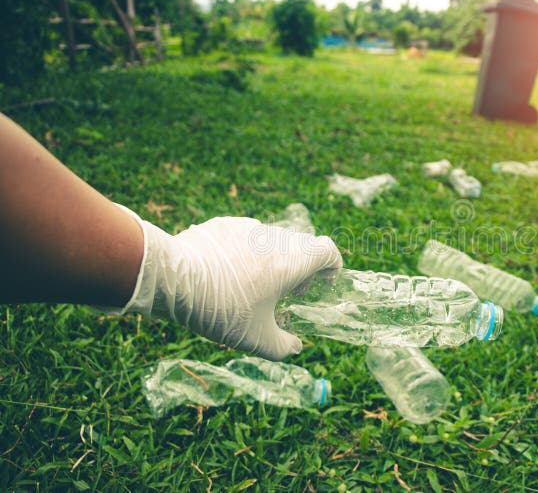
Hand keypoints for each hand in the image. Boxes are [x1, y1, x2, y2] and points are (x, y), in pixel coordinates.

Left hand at [112, 211, 341, 359]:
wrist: (170, 278)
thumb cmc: (219, 310)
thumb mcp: (254, 340)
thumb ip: (283, 347)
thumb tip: (295, 347)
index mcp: (290, 262)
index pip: (328, 250)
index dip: (333, 266)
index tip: (324, 282)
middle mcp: (274, 238)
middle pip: (303, 245)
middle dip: (303, 267)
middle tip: (289, 290)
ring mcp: (248, 227)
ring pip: (273, 239)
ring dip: (275, 258)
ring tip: (254, 283)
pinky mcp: (223, 224)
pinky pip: (246, 235)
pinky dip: (247, 251)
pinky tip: (227, 272)